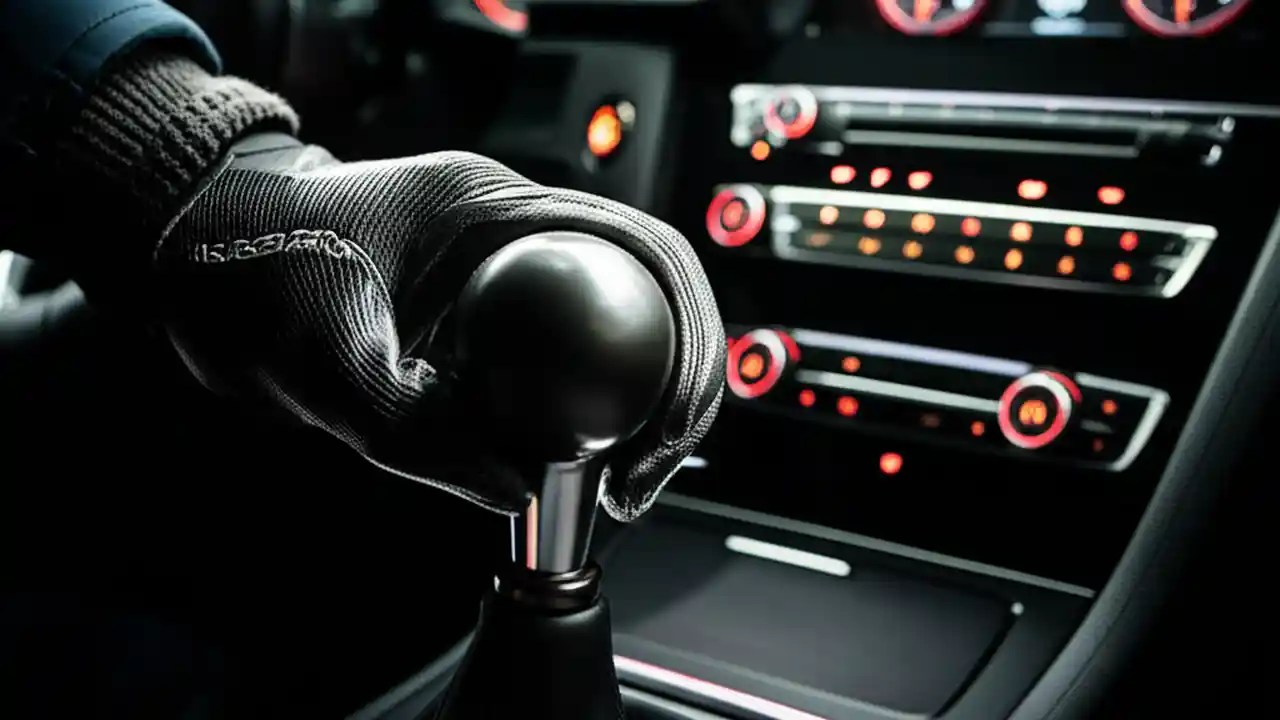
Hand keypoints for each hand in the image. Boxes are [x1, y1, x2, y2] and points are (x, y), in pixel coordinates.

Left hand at [154, 141, 724, 520]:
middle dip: (674, 394)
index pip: (643, 252)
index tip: (655, 438)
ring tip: (613, 492)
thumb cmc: (245, 274)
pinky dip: (573, 427)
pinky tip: (560, 478)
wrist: (197, 261)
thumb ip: (410, 428)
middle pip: (652, 299)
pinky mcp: (486, 327)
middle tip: (639, 484)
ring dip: (632, 415)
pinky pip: (556, 375)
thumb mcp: (317, 359)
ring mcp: (508, 279)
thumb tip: (514, 493)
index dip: (682, 344)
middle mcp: (519, 236)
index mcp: (495, 207)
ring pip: (614, 340)